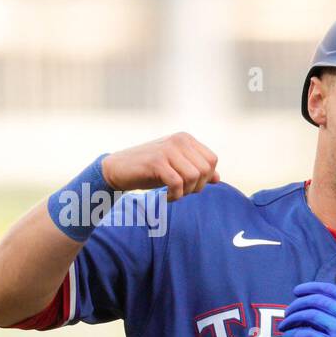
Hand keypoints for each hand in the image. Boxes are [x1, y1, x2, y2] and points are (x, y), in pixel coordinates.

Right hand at [101, 132, 219, 199]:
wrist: (117, 169)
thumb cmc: (150, 170)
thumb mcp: (176, 168)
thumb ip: (197, 170)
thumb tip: (218, 178)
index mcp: (185, 139)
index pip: (212, 160)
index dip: (206, 177)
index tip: (190, 185)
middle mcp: (178, 140)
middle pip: (205, 170)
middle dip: (197, 186)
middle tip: (182, 191)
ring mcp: (167, 149)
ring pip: (194, 177)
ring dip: (186, 192)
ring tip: (174, 193)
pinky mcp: (156, 162)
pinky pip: (178, 184)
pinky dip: (175, 196)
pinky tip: (166, 197)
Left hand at [279, 281, 335, 336]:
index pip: (329, 290)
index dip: (310, 288)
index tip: (296, 291)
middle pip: (316, 301)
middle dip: (297, 304)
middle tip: (287, 312)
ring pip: (309, 315)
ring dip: (292, 319)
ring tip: (284, 325)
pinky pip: (306, 335)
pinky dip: (293, 335)